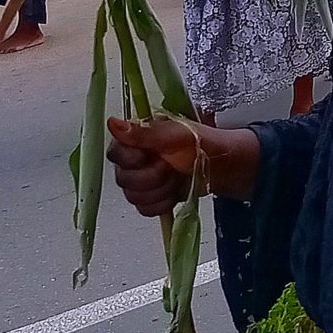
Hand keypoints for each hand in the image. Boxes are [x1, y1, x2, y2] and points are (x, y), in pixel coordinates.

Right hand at [105, 117, 258, 212]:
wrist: (221, 166)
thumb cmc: (201, 144)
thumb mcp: (175, 134)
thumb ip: (143, 133)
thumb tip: (112, 123)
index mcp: (137, 139)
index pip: (115, 153)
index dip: (131, 160)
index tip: (148, 157)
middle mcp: (135, 160)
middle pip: (123, 179)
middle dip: (152, 177)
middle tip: (171, 166)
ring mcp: (141, 180)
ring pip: (133, 197)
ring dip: (160, 190)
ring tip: (176, 177)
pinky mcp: (151, 198)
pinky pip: (144, 209)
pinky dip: (163, 203)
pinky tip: (174, 192)